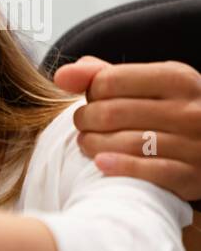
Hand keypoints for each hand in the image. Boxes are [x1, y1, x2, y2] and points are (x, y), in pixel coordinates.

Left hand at [56, 56, 200, 200]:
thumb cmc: (170, 110)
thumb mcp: (149, 83)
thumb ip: (104, 75)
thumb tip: (62, 75)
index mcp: (178, 78)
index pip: (109, 80)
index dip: (90, 92)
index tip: (93, 100)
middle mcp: (190, 110)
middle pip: (110, 113)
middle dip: (85, 120)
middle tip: (84, 125)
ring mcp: (194, 145)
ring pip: (122, 143)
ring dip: (92, 144)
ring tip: (88, 143)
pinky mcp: (190, 176)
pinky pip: (145, 172)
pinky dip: (117, 167)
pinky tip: (100, 163)